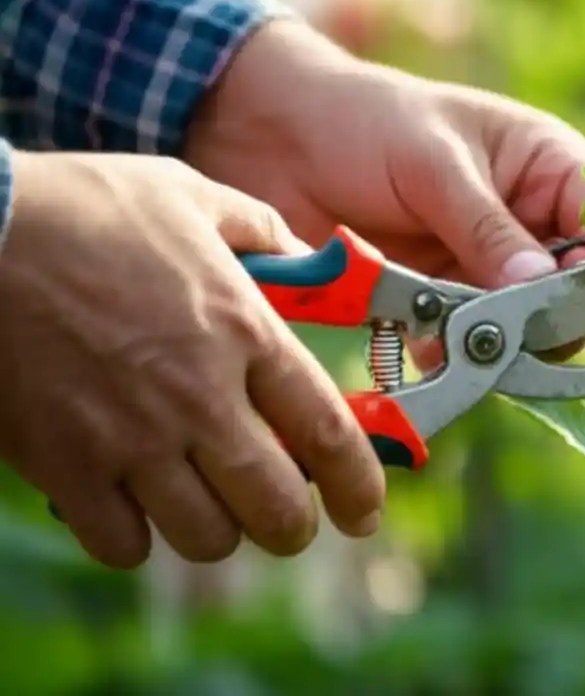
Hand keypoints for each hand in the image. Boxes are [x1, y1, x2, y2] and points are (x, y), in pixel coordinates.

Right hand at [0, 151, 385, 568]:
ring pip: (206, 538)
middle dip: (293, 528)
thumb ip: (260, 230)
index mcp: (243, 333)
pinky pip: (122, 545)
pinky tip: (130, 504)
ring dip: (215, 530)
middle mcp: (198, 397)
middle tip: (286, 519)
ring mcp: (130, 438)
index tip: (364, 513)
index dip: (360, 489)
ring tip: (203, 502)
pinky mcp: (64, 465)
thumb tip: (307, 256)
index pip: (330, 435)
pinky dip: (133, 538)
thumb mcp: (188, 195)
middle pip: (277, 509)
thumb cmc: (80, 207)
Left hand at [183, 19, 584, 363]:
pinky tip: (426, 346)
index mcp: (548, 166)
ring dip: (498, 339)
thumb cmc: (364, 121)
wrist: (271, 139)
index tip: (580, 299)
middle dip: (550, 313)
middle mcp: (529, 219)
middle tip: (512, 330)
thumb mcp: (432, 163)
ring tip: (460, 338)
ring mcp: (487, 263)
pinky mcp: (443, 297)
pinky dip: (452, 353)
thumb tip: (539, 286)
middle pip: (576, 286)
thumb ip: (485, 227)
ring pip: (524, 322)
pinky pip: (468, 341)